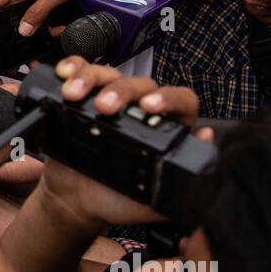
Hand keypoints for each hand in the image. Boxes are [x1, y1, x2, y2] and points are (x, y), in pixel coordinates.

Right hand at [41, 59, 208, 233]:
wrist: (74, 203)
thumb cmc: (116, 200)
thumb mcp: (150, 201)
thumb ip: (181, 180)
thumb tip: (206, 139)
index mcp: (163, 129)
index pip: (179, 100)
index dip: (167, 98)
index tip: (148, 107)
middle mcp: (137, 109)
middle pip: (138, 84)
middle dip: (120, 92)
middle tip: (104, 108)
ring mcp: (109, 100)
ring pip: (107, 74)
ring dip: (90, 78)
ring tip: (73, 95)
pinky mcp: (81, 96)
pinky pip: (79, 72)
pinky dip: (72, 68)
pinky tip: (65, 75)